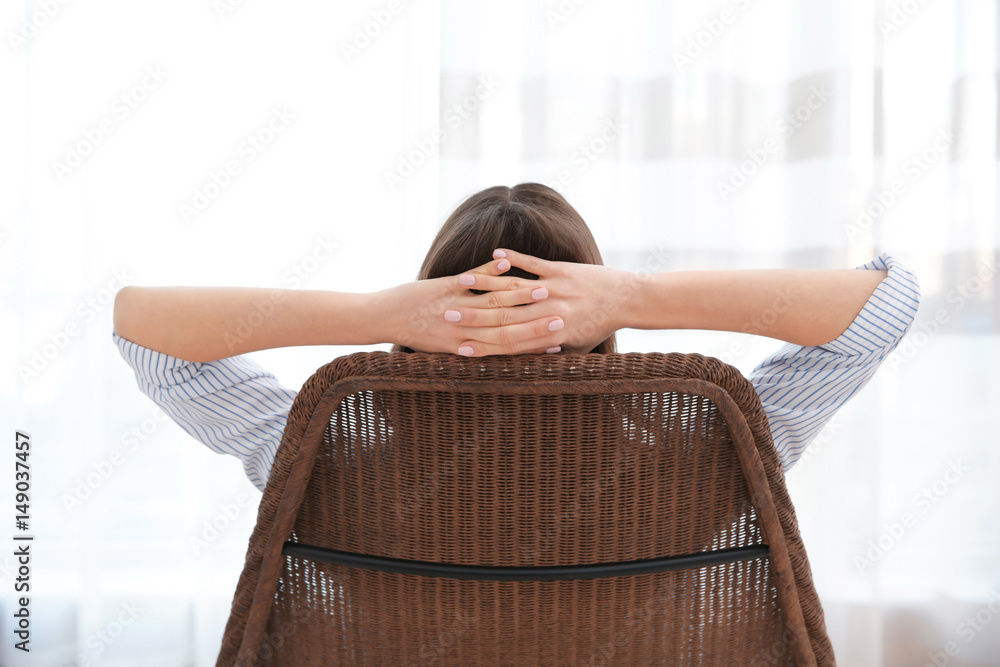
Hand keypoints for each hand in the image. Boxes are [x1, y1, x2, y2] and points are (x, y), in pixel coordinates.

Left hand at [374, 256, 565, 355]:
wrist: (384, 319)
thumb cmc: (415, 334)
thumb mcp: (445, 347)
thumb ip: (470, 349)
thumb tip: (495, 353)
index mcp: (466, 346)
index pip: (508, 347)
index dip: (535, 343)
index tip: (558, 339)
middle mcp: (463, 331)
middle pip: (508, 327)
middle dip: (537, 322)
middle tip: (563, 317)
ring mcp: (455, 308)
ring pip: (494, 303)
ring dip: (521, 294)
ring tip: (545, 289)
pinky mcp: (445, 288)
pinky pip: (472, 279)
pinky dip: (489, 270)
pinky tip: (505, 260)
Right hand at [448, 249, 640, 353]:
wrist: (626, 300)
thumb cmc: (599, 326)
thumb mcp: (576, 347)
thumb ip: (551, 354)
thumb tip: (529, 363)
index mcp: (550, 336)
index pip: (509, 343)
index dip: (483, 345)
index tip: (459, 345)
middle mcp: (549, 313)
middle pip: (504, 316)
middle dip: (473, 315)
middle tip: (446, 314)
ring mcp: (554, 290)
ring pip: (513, 288)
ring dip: (485, 284)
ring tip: (461, 282)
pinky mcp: (561, 270)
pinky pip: (532, 263)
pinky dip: (513, 259)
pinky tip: (495, 254)